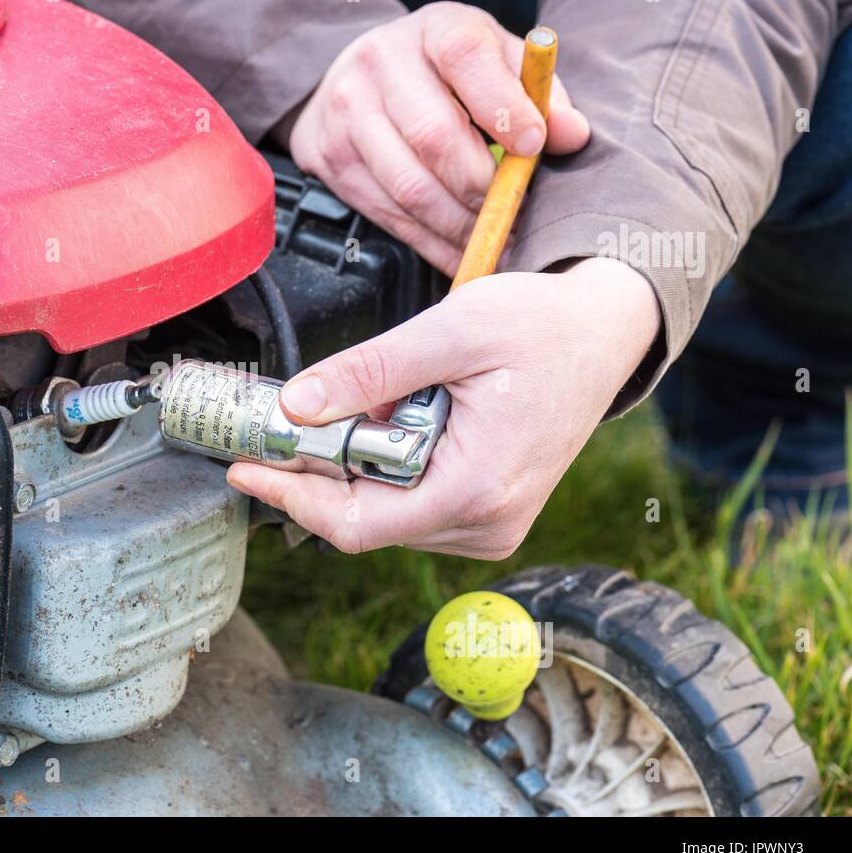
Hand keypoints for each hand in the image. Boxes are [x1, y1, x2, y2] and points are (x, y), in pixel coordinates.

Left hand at [226, 258, 660, 559]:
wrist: (605, 332)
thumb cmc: (542, 326)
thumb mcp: (451, 331)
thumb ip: (370, 372)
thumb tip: (294, 405)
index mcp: (477, 489)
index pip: (357, 526)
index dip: (292, 499)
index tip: (246, 466)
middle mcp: (487, 524)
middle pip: (366, 522)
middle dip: (317, 475)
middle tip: (282, 421)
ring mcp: (492, 525)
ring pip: (386, 516)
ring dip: (352, 470)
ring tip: (359, 407)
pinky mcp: (489, 513)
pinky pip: (413, 506)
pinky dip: (383, 470)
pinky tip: (388, 424)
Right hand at [283, 2, 589, 274]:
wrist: (356, 77)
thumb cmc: (444, 74)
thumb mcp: (494, 62)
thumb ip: (537, 95)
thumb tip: (573, 136)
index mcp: (434, 29)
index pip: (466, 57)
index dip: (504, 107)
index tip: (534, 148)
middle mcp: (382, 64)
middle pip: (434, 136)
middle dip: (483, 187)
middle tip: (516, 213)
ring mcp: (348, 113)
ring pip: (410, 187)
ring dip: (460, 225)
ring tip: (494, 239)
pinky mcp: (333, 159)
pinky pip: (389, 215)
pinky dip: (432, 244)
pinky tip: (462, 251)